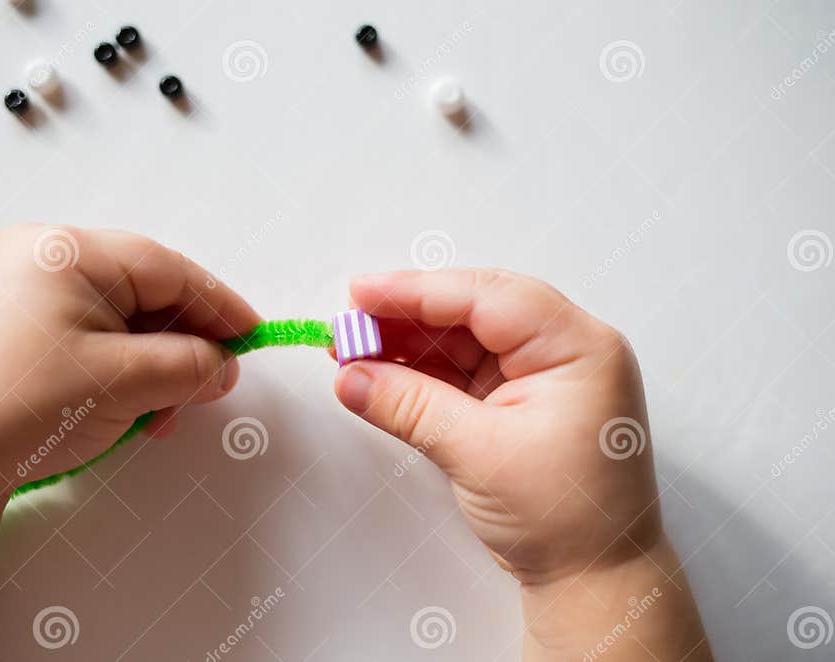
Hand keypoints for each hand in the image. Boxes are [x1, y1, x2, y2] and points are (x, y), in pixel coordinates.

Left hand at [0, 223, 259, 487]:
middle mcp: (42, 258)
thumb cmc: (26, 409)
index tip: (252, 335)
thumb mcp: (126, 382)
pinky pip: (91, 335)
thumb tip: (225, 366)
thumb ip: (190, 366)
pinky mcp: (19, 326)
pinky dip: (121, 368)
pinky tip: (134, 407)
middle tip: (214, 379)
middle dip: (183, 341)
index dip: (217, 303)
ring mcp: (25, 290)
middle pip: (143, 291)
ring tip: (166, 410)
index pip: (165, 268)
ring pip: (120, 318)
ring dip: (154, 363)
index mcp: (64, 251)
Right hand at [334, 269, 710, 660]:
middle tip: (349, 324)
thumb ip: (410, 406)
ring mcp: (544, 373)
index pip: (489, 297)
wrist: (595, 577)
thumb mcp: (479, 455)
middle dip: (409, 315)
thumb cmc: (565, 519)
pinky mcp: (523, 398)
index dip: (419, 290)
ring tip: (354, 350)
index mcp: (578, 348)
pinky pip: (466, 368)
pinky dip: (424, 370)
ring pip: (466, 337)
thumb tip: (351, 376)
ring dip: (411, 342)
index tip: (361, 294)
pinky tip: (384, 372)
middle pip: (475, 310)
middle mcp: (565, 349)